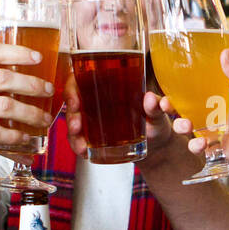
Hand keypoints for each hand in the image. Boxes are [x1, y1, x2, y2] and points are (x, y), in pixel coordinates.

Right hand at [0, 44, 51, 167]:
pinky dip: (14, 135)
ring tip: (43, 118)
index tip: (38, 58)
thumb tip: (9, 73)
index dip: (19, 52)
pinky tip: (24, 137)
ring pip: (4, 105)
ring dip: (30, 113)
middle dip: (33, 84)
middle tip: (49, 90)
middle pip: (4, 78)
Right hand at [64, 74, 178, 158]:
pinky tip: (83, 152)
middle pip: (73, 101)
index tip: (75, 101)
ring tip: (81, 146)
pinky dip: (78, 145)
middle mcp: (97, 99)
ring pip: (73, 121)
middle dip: (71, 115)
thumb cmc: (155, 121)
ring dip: (72, 134)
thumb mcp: (157, 113)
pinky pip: (79, 138)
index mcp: (109, 85)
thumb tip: (150, 99)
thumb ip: (156, 106)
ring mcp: (93, 118)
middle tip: (76, 127)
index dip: (72, 87)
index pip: (82, 78)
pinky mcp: (93, 135)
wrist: (156, 145)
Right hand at [170, 49, 228, 180]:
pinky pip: (208, 151)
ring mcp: (227, 134)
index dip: (184, 91)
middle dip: (179, 112)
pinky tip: (199, 146)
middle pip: (196, 112)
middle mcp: (227, 114)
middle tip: (167, 109)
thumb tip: (224, 52)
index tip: (167, 90)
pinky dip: (199, 148)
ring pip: (198, 131)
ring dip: (187, 130)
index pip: (204, 91)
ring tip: (185, 128)